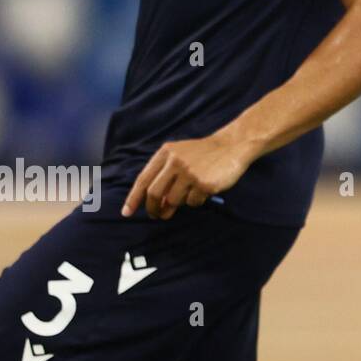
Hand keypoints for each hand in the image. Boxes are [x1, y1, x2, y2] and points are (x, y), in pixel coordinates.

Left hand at [122, 133, 253, 219]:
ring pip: (174, 200)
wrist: (233, 145)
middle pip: (155, 194)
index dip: (133, 198)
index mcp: (166, 153)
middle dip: (154, 208)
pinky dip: (197, 200)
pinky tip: (205, 189)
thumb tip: (157, 203)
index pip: (144, 179)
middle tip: (157, 215)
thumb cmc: (204, 153)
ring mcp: (190, 173)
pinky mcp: (204, 183)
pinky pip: (193, 202)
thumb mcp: (181, 155)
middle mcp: (175, 162)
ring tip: (191, 193)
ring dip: (180, 203)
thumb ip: (165, 174)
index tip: (126, 213)